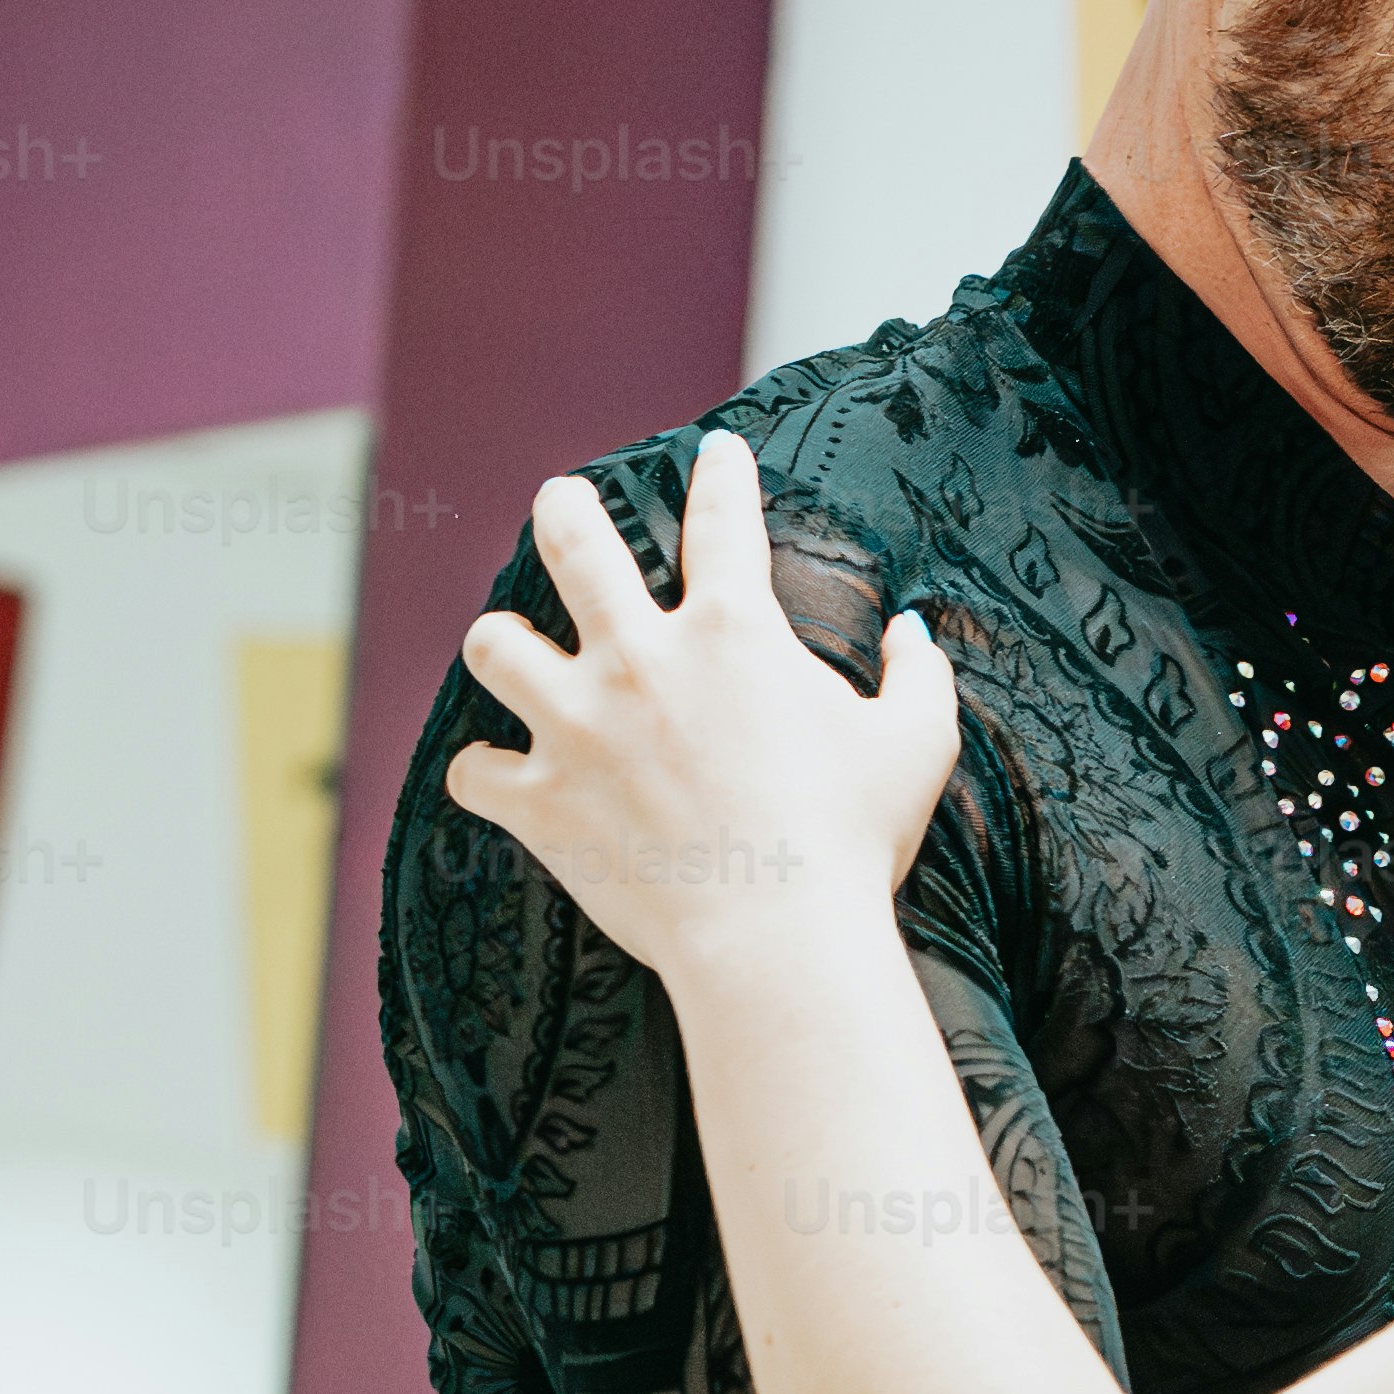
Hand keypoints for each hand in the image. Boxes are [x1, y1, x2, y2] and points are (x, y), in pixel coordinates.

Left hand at [447, 431, 958, 988]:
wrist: (775, 940)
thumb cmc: (851, 840)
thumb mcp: (918, 745)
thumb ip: (919, 676)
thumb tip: (912, 631)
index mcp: (733, 631)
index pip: (722, 519)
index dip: (721, 476)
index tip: (716, 454)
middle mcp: (640, 658)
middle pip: (572, 540)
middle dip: (564, 510)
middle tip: (564, 506)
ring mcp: (578, 726)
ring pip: (494, 644)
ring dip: (503, 643)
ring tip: (513, 649)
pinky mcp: (542, 800)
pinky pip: (474, 771)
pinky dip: (485, 773)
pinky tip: (499, 775)